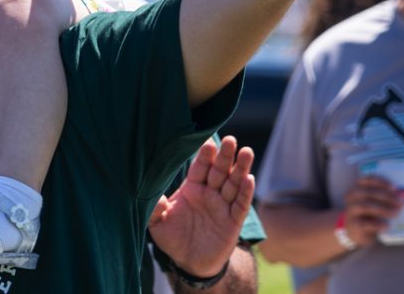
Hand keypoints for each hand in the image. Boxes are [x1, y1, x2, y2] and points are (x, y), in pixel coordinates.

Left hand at [148, 136, 254, 278]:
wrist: (189, 262)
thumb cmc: (172, 237)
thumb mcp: (157, 223)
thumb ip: (155, 209)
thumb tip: (154, 197)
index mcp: (191, 188)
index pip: (199, 167)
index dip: (204, 155)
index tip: (207, 141)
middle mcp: (209, 193)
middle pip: (219, 170)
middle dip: (224, 155)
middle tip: (230, 139)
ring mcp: (222, 206)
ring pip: (233, 183)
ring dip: (240, 168)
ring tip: (246, 152)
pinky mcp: (233, 222)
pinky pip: (240, 205)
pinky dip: (245, 192)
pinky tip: (249, 179)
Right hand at [338, 174, 402, 247]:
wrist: (356, 231)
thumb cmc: (370, 214)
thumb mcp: (376, 203)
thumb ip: (391, 196)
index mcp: (359, 188)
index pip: (367, 179)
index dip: (381, 181)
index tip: (394, 187)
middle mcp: (352, 197)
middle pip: (368, 192)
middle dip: (386, 196)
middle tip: (401, 203)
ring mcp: (352, 210)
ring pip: (366, 206)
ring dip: (383, 209)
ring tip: (396, 213)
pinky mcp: (354, 225)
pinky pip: (365, 223)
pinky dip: (377, 224)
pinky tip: (387, 226)